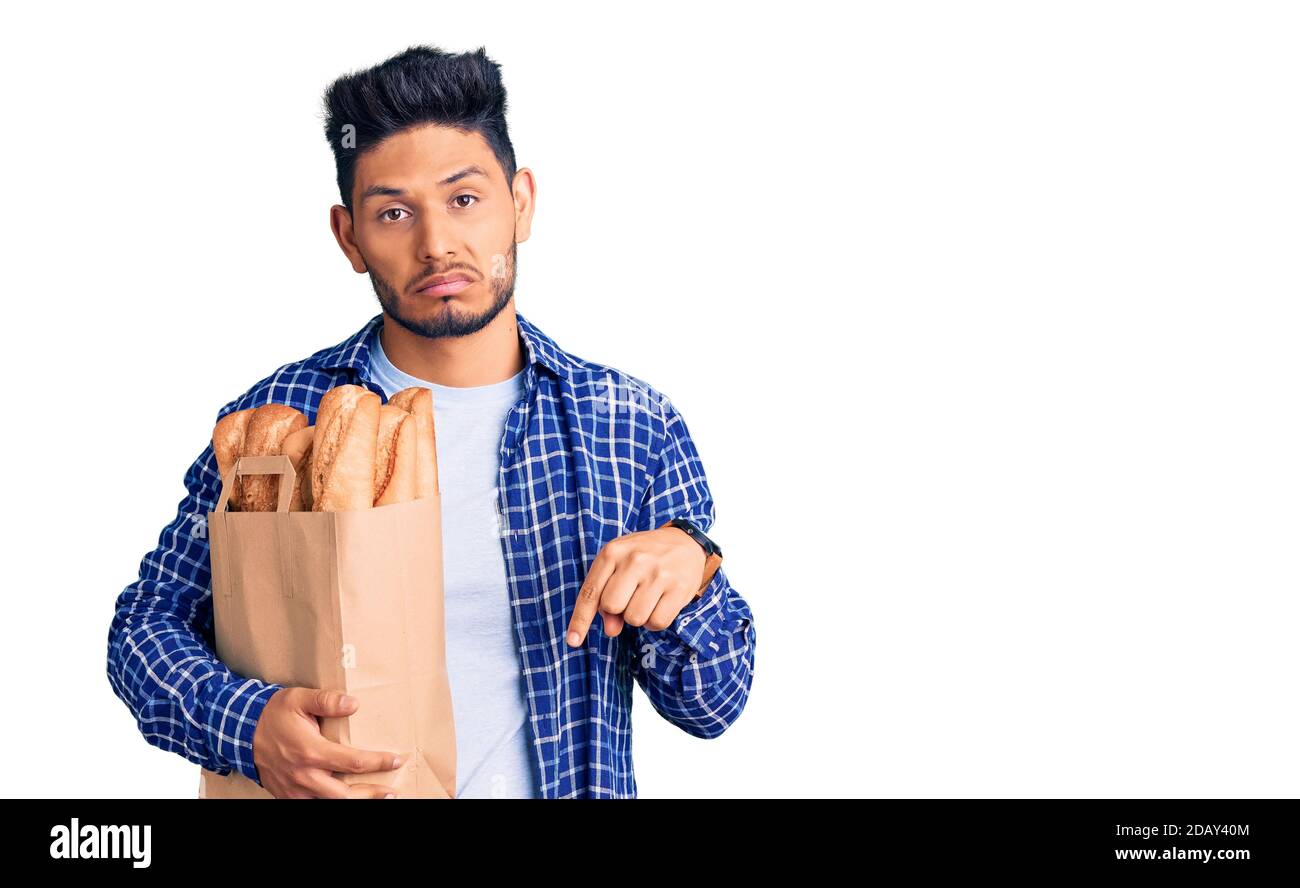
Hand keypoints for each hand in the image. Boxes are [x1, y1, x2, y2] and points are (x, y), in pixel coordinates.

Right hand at [252, 687, 405, 797]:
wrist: (241, 732)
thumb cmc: (273, 715)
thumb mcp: (299, 699)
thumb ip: (326, 700)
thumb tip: (353, 704)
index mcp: (310, 752)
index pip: (353, 762)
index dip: (378, 762)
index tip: (397, 760)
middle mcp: (304, 775)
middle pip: (345, 794)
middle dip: (371, 794)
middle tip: (392, 791)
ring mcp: (295, 789)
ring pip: (330, 804)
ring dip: (355, 802)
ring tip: (376, 798)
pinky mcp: (288, 795)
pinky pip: (313, 805)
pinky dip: (332, 803)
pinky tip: (348, 797)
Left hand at [566, 525, 705, 645]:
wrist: (685, 543)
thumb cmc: (644, 557)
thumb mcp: (619, 566)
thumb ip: (606, 597)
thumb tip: (611, 630)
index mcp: (613, 552)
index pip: (591, 592)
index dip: (580, 619)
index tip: (573, 641)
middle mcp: (635, 560)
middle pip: (612, 607)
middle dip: (618, 609)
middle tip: (631, 595)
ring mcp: (659, 574)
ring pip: (634, 618)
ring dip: (638, 616)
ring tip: (648, 597)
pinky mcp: (679, 588)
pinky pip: (657, 622)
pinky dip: (656, 621)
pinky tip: (661, 603)